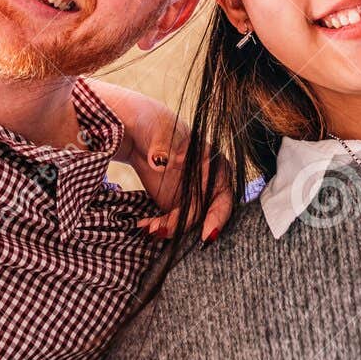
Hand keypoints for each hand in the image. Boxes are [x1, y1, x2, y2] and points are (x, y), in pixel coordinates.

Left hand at [85, 80, 231, 242]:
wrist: (137, 133)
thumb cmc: (155, 124)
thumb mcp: (160, 130)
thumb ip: (163, 144)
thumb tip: (162, 159)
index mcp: (213, 163)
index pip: (223, 194)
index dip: (218, 216)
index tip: (208, 235)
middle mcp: (206, 183)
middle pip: (204, 214)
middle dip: (184, 226)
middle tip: (161, 230)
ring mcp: (191, 195)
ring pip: (187, 223)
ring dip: (168, 229)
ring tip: (147, 227)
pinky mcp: (174, 204)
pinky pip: (171, 223)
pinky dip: (158, 227)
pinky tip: (144, 225)